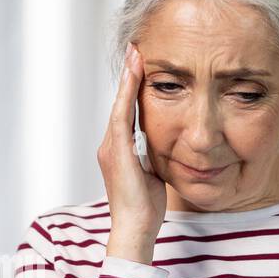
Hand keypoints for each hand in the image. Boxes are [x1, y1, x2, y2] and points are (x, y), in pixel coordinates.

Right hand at [98, 43, 164, 260]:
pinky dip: (127, 93)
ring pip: (119, 104)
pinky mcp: (116, 151)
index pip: (126, 112)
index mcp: (118, 151)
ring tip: (135, 54)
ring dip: (128, 78)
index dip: (132, 88)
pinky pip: (121, 115)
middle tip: (136, 49)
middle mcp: (110, 146)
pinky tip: (135, 75)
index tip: (140, 65)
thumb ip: (154, 158)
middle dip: (128, 76)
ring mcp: (110, 147)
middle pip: (120, 103)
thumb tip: (168, 147)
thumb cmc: (145, 209)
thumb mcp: (152, 176)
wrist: (134, 228)